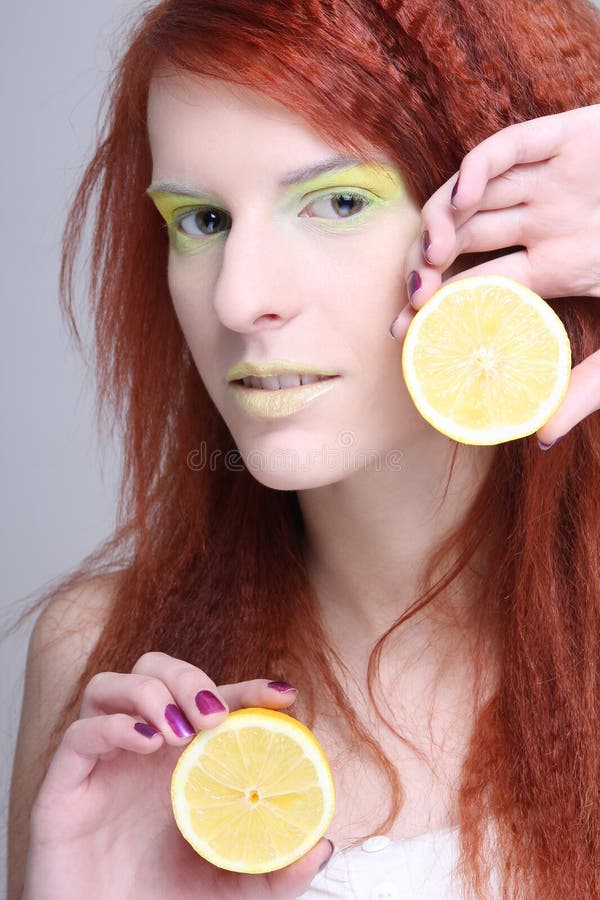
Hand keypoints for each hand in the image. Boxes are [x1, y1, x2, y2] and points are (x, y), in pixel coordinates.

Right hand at [24, 653, 332, 899]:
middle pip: (154, 671)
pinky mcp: (63, 787)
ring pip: (110, 685)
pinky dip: (113, 726)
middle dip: (186, 677)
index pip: (211, 700)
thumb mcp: (235, 891)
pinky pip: (79, 734)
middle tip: (213, 716)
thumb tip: (320, 844)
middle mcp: (140, 751)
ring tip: (178, 731)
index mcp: (181, 760)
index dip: (246, 688)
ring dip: (149, 692)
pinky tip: (145, 745)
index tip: (283, 694)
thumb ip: (275, 870)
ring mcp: (100, 764)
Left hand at [394, 105, 599, 446]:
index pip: (473, 284)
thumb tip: (541, 439)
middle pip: (460, 239)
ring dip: (440, 220)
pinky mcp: (569, 137)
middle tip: (411, 297)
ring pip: (471, 193)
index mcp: (550, 267)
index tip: (402, 333)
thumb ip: (589, 387)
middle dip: (425, 266)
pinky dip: (477, 167)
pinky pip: (507, 147)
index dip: (433, 307)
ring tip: (431, 257)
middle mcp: (541, 224)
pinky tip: (464, 199)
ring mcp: (550, 181)